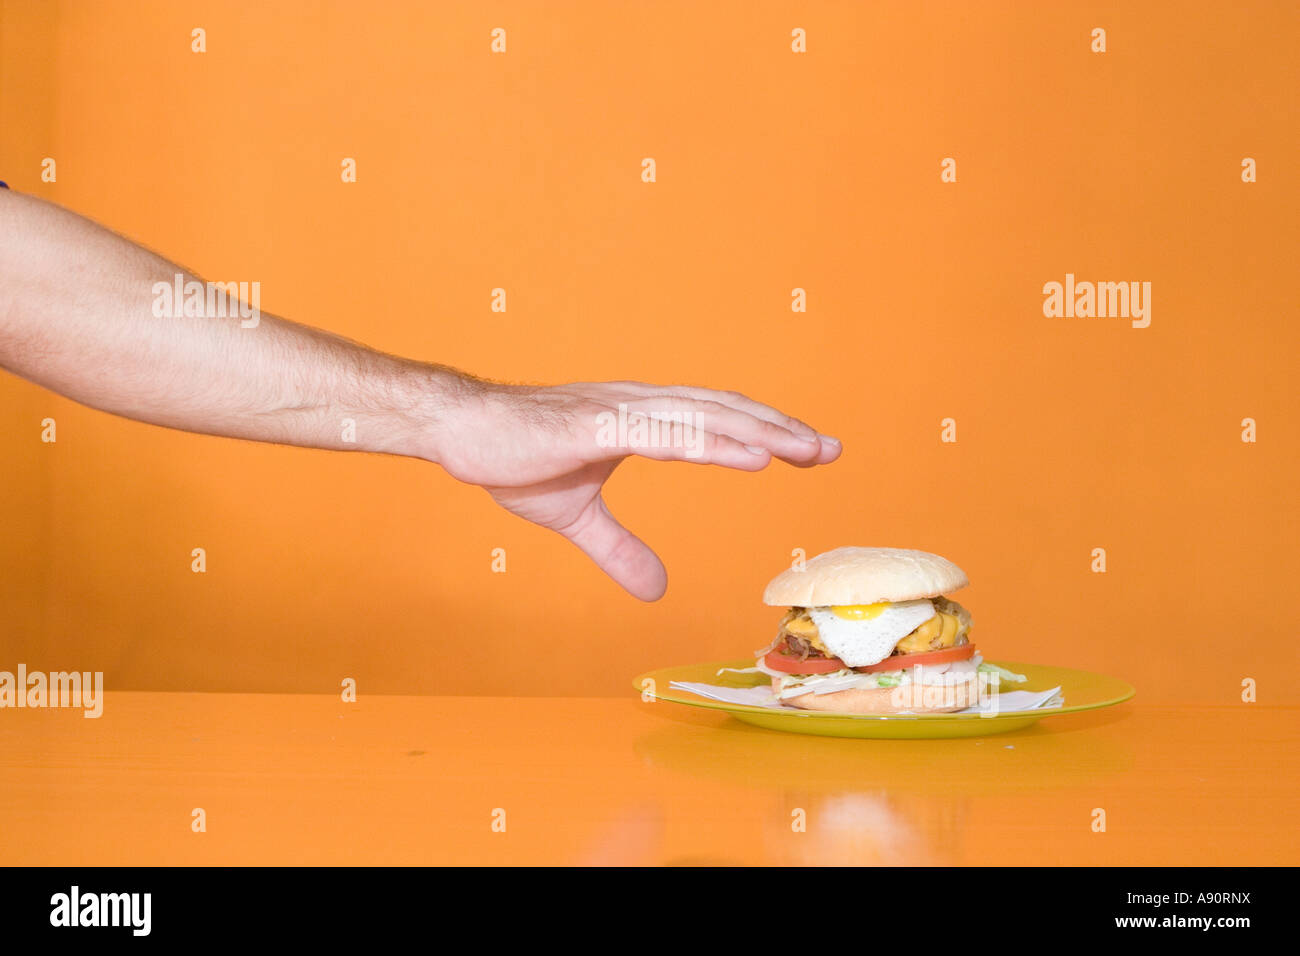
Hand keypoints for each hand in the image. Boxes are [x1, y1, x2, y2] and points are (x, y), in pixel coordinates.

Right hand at [428, 377, 840, 599]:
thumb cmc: (514, 458)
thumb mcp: (578, 519)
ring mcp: (620, 411)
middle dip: (779, 429)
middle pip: (723, 412)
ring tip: (805, 449)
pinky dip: (713, 443)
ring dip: (759, 432)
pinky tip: (750, 457)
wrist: (459, 429)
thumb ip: (620, 549)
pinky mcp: (596, 425)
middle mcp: (640, 404)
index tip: (806, 452)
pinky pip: (666, 435)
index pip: (713, 420)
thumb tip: (658, 589)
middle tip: (830, 450)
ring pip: (705, 418)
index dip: (761, 434)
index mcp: (639, 418)